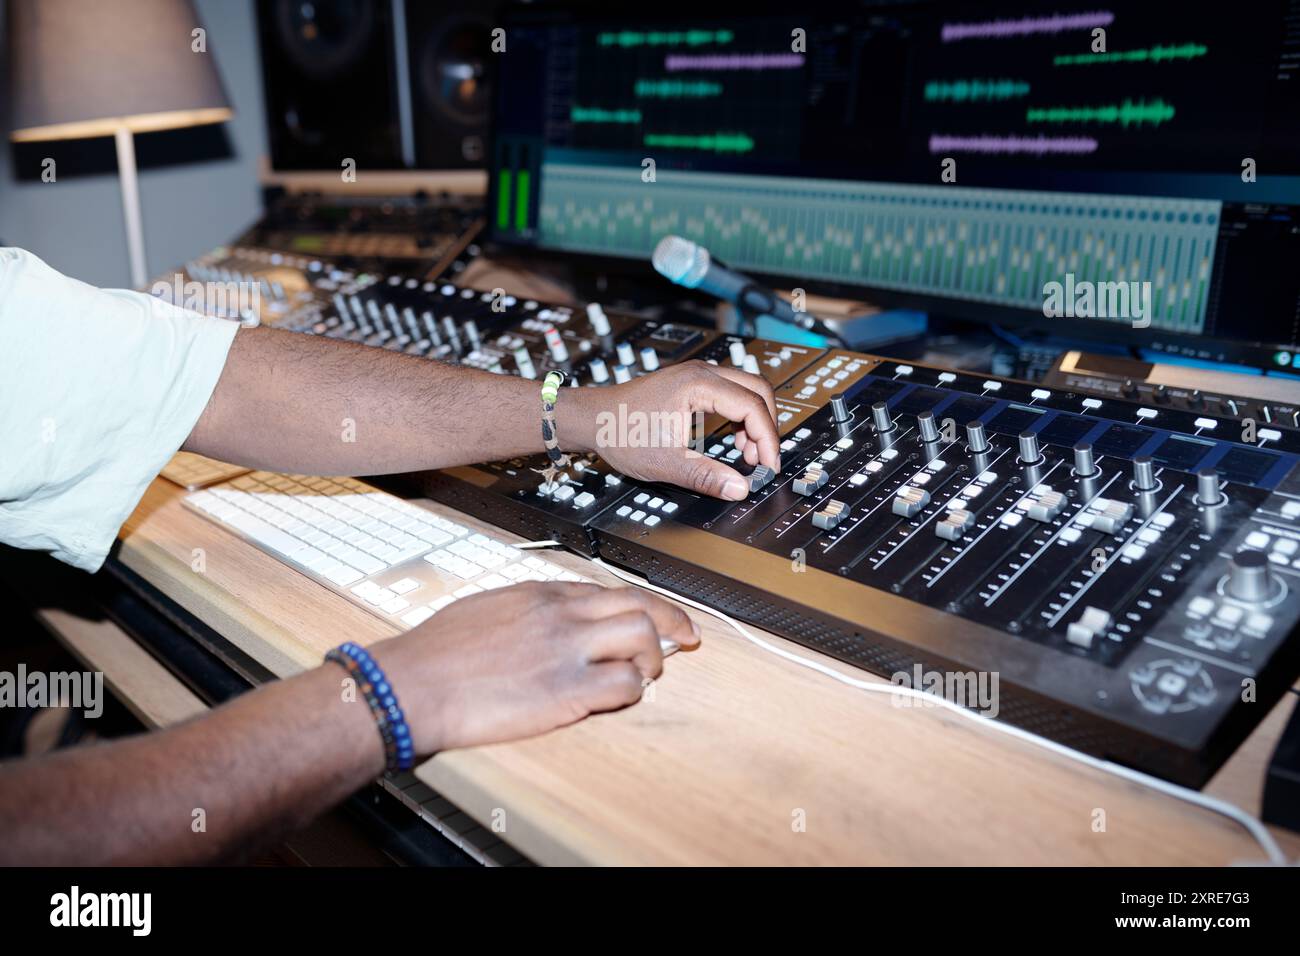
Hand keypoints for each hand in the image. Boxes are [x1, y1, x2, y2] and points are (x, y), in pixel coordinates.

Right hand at [368, 581, 698, 753]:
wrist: (412, 685)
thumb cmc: (436, 653)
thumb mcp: (486, 607)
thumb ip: (525, 609)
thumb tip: (548, 616)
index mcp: (541, 593)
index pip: (610, 589)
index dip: (642, 604)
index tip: (656, 616)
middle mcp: (561, 614)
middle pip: (640, 603)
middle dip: (673, 619)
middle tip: (689, 637)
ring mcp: (566, 650)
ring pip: (643, 637)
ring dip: (653, 659)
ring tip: (643, 675)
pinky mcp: (566, 691)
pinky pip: (624, 686)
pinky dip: (631, 692)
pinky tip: (616, 698)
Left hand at [563, 360, 780, 499]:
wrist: (592, 418)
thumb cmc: (619, 431)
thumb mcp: (665, 462)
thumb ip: (705, 476)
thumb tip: (739, 488)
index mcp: (698, 384)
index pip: (752, 406)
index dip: (768, 438)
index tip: (769, 465)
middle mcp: (701, 373)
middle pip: (758, 390)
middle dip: (767, 426)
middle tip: (764, 459)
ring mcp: (697, 375)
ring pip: (746, 390)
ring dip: (754, 421)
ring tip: (747, 454)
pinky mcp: (692, 384)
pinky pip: (731, 393)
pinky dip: (740, 416)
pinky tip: (734, 440)